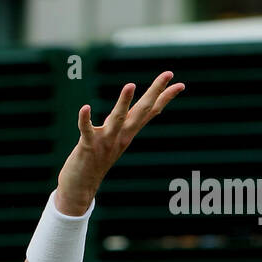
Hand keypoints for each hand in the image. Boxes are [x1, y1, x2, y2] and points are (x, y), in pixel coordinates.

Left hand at [55, 71, 184, 214]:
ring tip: (131, 85)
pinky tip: (85, 108)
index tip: (180, 84)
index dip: (165, 98)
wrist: (81, 188)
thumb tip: (131, 114)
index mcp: (127, 134)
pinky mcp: (87, 146)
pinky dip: (85, 119)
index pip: (150, 112)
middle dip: (155, 91)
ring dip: (124, 102)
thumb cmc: (95, 161)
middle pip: (141, 111)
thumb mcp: (114, 141)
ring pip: (117, 118)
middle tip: (168, 73)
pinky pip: (86, 130)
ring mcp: (105, 141)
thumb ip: (122, 127)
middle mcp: (120, 136)